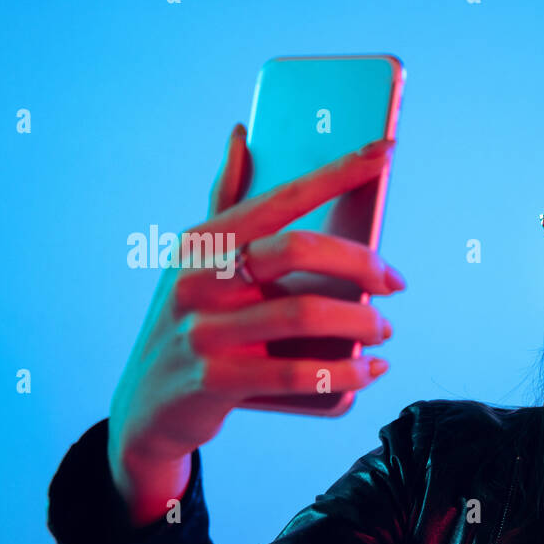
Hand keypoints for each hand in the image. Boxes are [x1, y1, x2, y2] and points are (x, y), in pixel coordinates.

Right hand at [108, 124, 403, 524]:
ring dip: (363, 321)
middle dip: (363, 262)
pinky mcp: (216, 382)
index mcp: (202, 241)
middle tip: (395, 283)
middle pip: (299, 250)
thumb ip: (224, 201)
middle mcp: (198, 279)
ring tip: (384, 329)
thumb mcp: (194, 262)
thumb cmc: (190, 324)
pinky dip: (347, 372)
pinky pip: (298, 373)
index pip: (281, 197)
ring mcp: (203, 331)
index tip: (384, 150)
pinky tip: (372, 369)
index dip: (337, 172)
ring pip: (305, 313)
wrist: (148, 409)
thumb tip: (243, 134)